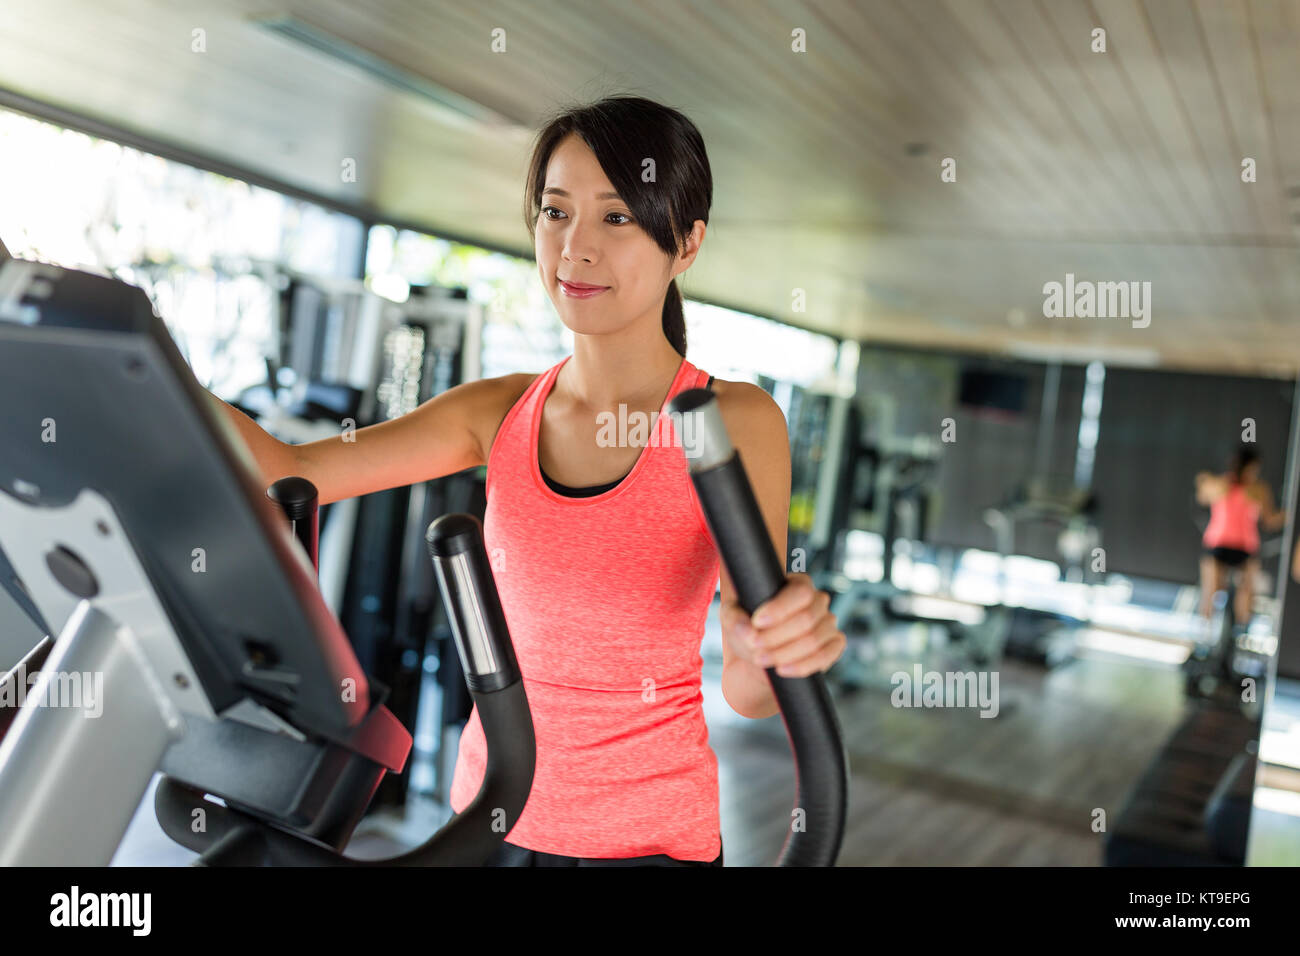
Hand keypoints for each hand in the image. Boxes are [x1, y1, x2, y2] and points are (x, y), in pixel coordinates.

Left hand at [722, 574, 845, 677]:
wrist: (760, 656)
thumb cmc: (750, 630)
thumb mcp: (734, 618)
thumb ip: (735, 618)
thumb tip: (747, 629)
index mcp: (798, 584)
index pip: (800, 592)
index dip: (780, 608)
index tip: (757, 622)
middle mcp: (818, 601)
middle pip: (807, 618)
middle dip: (777, 636)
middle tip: (755, 646)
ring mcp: (829, 623)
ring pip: (814, 639)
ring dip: (785, 653)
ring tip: (760, 659)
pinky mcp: (835, 645)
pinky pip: (825, 656)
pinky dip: (802, 666)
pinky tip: (782, 670)